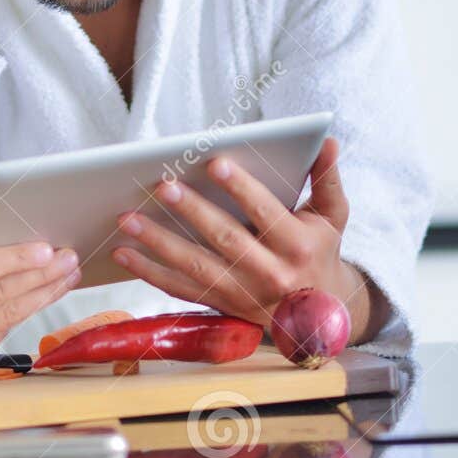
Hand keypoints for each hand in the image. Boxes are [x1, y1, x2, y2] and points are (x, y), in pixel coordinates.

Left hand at [109, 138, 385, 341]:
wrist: (318, 315)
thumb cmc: (320, 252)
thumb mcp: (333, 217)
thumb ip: (326, 179)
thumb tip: (327, 141)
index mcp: (297, 246)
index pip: (267, 214)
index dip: (242, 189)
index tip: (215, 163)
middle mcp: (270, 274)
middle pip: (226, 240)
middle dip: (192, 212)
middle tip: (162, 186)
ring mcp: (242, 294)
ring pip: (196, 268)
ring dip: (158, 243)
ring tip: (128, 219)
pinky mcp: (220, 306)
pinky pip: (180, 290)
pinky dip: (149, 273)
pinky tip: (124, 253)